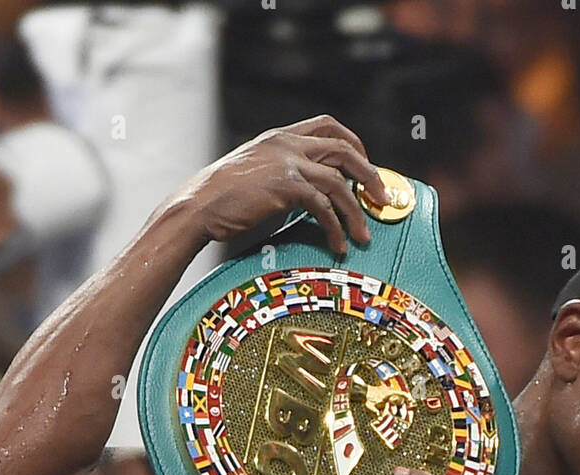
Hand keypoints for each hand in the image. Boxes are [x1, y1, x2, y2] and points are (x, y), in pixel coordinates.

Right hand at [181, 115, 387, 256]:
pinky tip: (337, 244)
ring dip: (355, 211)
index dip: (353, 142)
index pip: (327, 125)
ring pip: (339, 181)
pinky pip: (323, 206)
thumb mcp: (255, 174)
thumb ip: (283, 174)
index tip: (365, 164)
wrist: (198, 205)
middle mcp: (286, 143)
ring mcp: (286, 163)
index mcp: (279, 136)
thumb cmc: (222, 198)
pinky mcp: (285, 187)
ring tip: (363, 235)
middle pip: (343, 149)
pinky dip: (335, 227)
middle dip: (368, 174)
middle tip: (381, 198)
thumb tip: (310, 195)